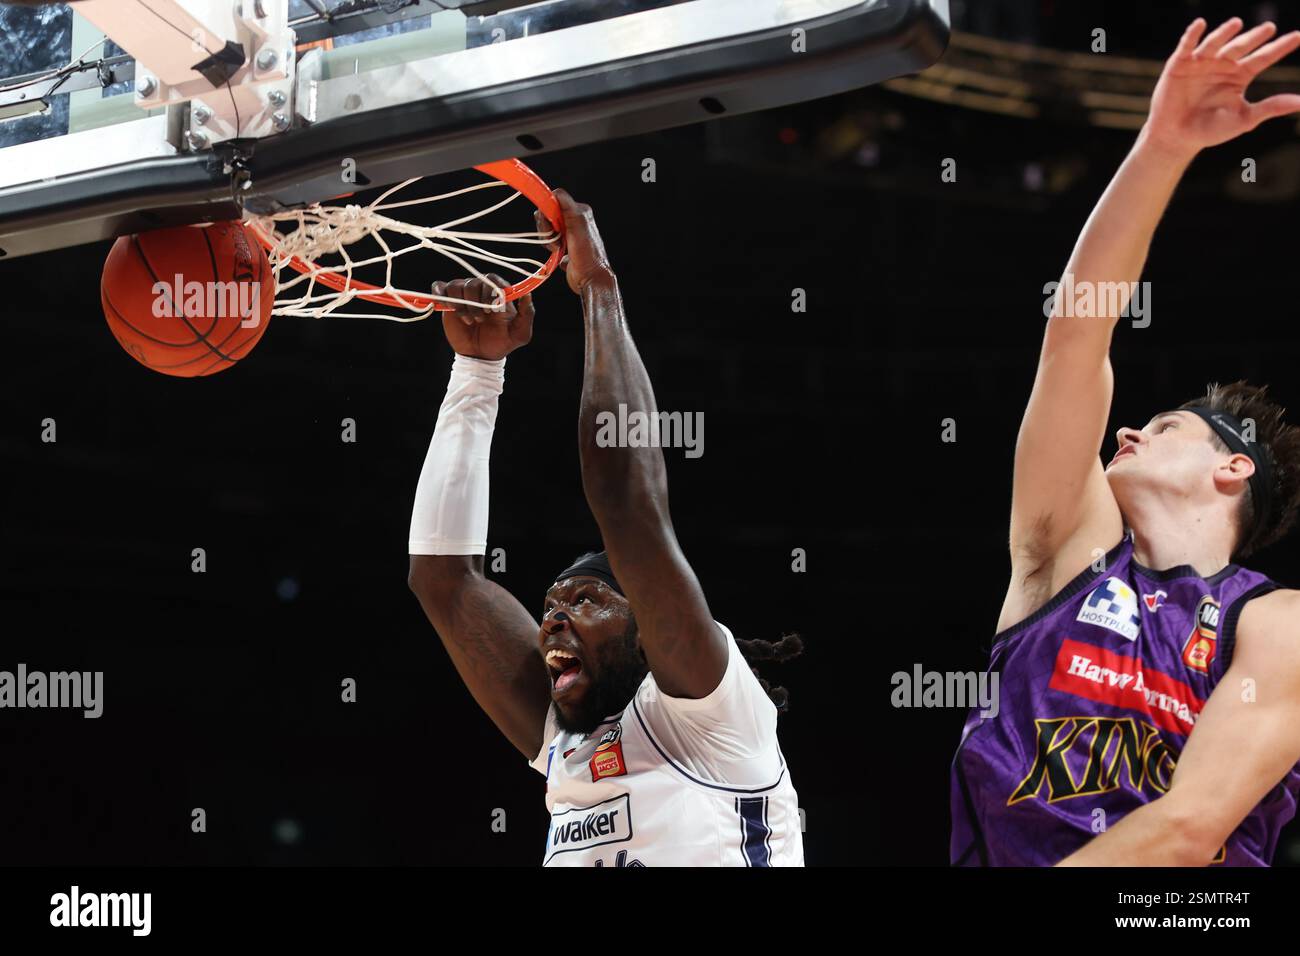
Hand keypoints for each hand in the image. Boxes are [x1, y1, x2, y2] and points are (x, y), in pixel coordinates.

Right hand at [435, 275, 533, 360]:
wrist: (481, 356)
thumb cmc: (502, 343)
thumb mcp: (520, 333)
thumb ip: (527, 313)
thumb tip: (527, 293)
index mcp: (498, 293)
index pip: (492, 279)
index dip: (491, 291)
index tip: (493, 309)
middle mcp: (480, 289)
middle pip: (473, 282)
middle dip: (476, 301)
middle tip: (481, 319)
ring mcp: (462, 294)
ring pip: (456, 286)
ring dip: (462, 305)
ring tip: (470, 321)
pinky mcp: (446, 300)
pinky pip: (439, 286)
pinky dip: (442, 296)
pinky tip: (451, 309)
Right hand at [544, 190, 614, 294]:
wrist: (590, 279)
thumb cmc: (588, 255)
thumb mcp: (578, 226)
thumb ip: (568, 207)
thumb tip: (557, 192)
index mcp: (580, 212)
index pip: (555, 200)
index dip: (548, 211)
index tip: (551, 224)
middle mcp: (575, 221)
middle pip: (549, 214)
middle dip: (547, 227)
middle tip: (556, 240)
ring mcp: (569, 233)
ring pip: (547, 227)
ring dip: (548, 239)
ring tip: (558, 248)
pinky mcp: (564, 245)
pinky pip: (548, 240)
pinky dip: (549, 246)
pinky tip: (559, 253)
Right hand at [1144, 18, 1299, 158]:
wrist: (1175, 138)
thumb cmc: (1209, 130)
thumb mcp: (1244, 118)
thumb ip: (1270, 107)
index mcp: (1239, 75)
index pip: (1263, 57)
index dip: (1279, 47)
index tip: (1298, 37)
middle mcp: (1222, 65)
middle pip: (1241, 47)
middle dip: (1254, 38)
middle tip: (1269, 29)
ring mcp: (1201, 62)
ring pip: (1217, 43)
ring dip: (1225, 33)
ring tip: (1237, 24)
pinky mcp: (1179, 64)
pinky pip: (1187, 46)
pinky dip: (1192, 35)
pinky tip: (1200, 24)